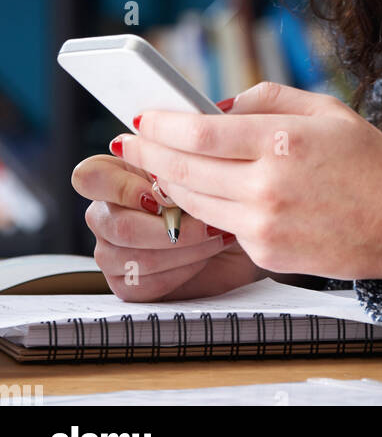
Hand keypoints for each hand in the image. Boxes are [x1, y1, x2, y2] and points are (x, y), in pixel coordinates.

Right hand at [71, 154, 267, 301]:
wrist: (238, 231)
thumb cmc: (217, 191)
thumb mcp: (202, 163)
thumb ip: (181, 154)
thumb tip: (173, 151)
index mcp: (114, 175)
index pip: (87, 176)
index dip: (121, 187)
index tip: (158, 193)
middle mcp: (105, 214)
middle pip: (118, 225)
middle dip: (170, 227)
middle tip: (205, 222)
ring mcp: (111, 252)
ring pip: (136, 257)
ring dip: (184, 248)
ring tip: (213, 236)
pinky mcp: (127, 285)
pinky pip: (146, 284)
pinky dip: (182, 269)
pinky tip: (202, 256)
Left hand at [112, 82, 381, 282]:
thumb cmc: (367, 161)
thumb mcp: (325, 109)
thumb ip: (266, 99)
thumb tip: (214, 108)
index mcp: (284, 141)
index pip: (201, 132)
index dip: (162, 125)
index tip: (142, 117)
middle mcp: (269, 186)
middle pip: (185, 169)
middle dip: (149, 154)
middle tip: (129, 141)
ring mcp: (264, 225)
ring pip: (194, 201)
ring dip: (168, 182)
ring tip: (156, 164)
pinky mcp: (265, 252)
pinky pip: (220, 225)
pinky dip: (202, 206)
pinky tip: (197, 191)